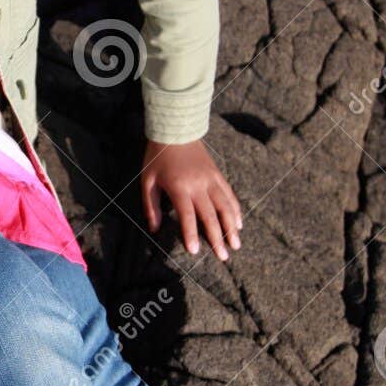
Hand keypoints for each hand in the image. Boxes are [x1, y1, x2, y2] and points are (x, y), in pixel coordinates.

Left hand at [140, 138, 242, 260]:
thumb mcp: (147, 181)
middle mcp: (199, 185)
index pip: (188, 216)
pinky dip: (235, 210)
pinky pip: (229, 195)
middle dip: (217, 238)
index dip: (191, 234)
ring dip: (232, 227)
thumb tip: (154, 229)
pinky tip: (238, 223)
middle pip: (211, 215)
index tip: (196, 251)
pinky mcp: (217, 174)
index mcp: (179, 187)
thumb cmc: (157, 156)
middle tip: (224, 257)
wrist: (176, 129)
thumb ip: (151, 206)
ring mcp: (211, 179)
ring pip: (225, 206)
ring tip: (236, 244)